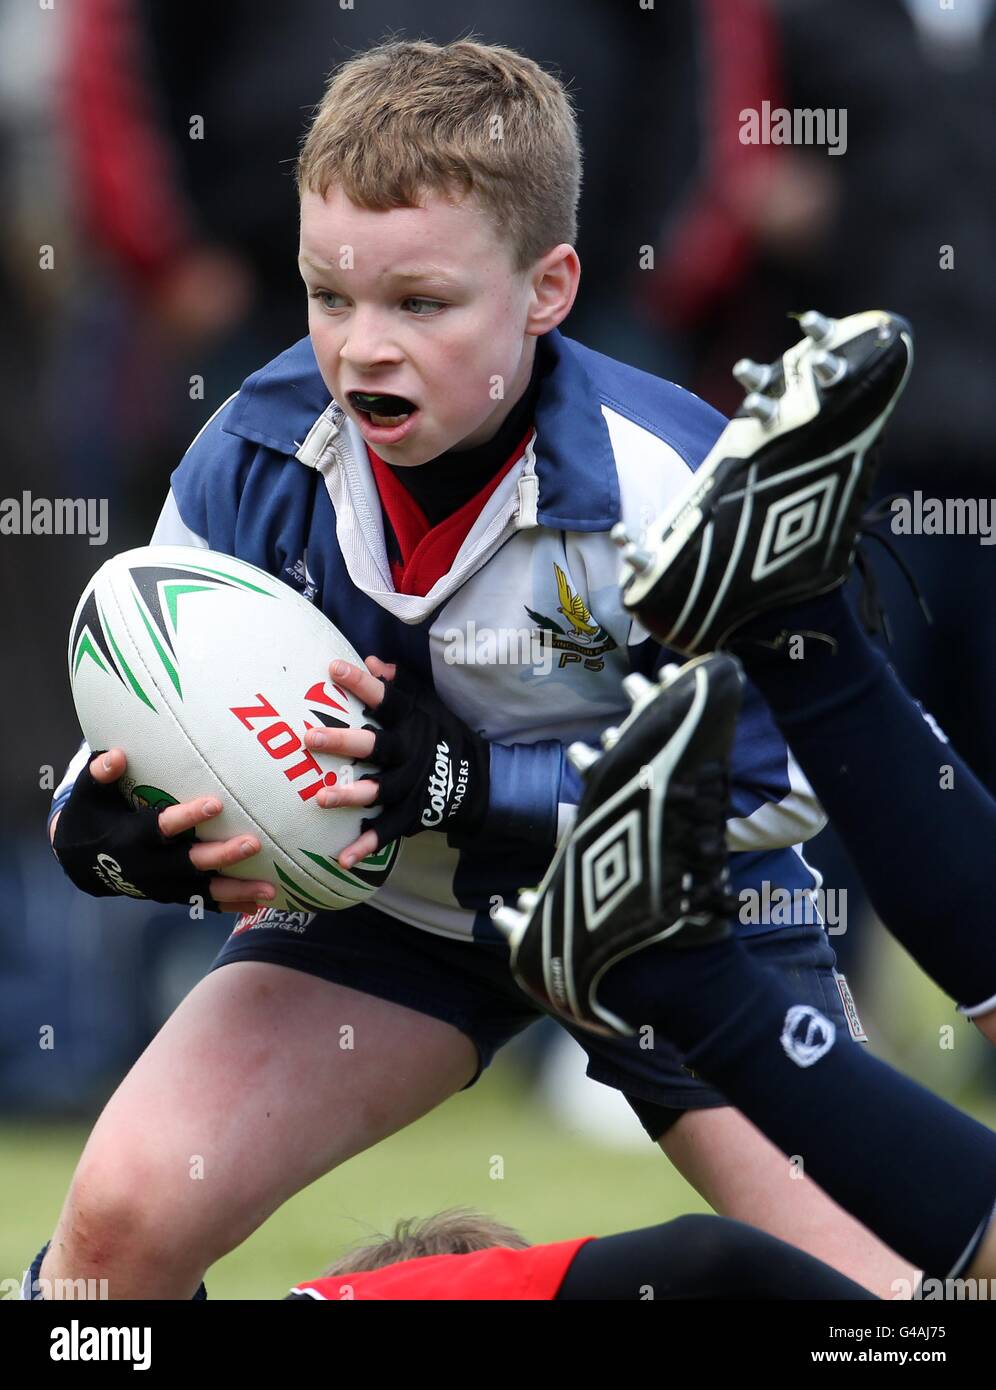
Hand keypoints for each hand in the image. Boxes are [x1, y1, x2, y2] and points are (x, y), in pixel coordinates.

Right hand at [52, 749, 275, 913]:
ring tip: (270, 890)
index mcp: (129, 838)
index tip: (216, 804)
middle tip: (253, 844)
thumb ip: (101, 774)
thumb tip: (116, 755)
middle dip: (221, 856)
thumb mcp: (89, 794)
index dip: (186, 817)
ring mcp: (160, 885)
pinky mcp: (169, 895)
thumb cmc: (90, 817)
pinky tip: (258, 903)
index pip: (161, 828)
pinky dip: (229, 904)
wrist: (79, 863)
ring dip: (236, 890)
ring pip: (201, 890)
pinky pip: (202, 902)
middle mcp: (147, 866)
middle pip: (189, 863)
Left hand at [303, 657, 490, 865]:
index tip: (333, 668)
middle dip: (344, 742)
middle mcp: (411, 753)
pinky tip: (342, 858)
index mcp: (413, 722)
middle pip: (376, 746)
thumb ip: (401, 685)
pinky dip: (367, 845)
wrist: (482, 781)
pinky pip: (388, 831)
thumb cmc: (444, 736)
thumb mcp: (430, 706)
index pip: (386, 699)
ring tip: (320, 798)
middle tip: (310, 737)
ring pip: (378, 791)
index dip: (362, 684)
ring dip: (349, 795)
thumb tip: (372, 662)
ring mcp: (412, 786)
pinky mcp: (413, 815)